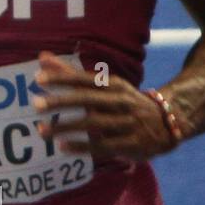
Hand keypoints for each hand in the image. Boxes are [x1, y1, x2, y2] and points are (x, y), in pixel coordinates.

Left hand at [33, 51, 175, 159]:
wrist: (168, 122)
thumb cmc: (124, 101)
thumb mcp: (104, 85)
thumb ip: (71, 73)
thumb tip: (42, 57)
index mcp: (113, 85)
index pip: (84, 79)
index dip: (62, 78)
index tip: (38, 79)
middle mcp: (120, 102)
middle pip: (87, 100)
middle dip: (61, 101)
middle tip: (35, 105)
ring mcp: (126, 123)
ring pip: (92, 124)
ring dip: (65, 127)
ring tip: (41, 130)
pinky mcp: (131, 144)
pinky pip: (103, 146)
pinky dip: (82, 147)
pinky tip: (62, 147)